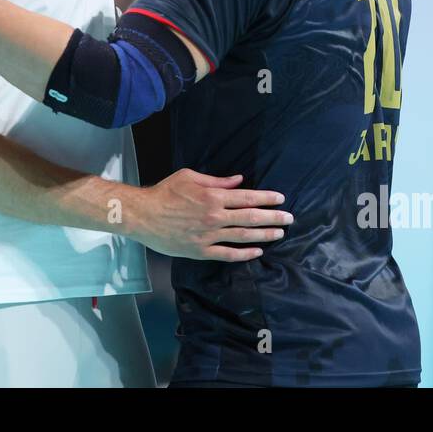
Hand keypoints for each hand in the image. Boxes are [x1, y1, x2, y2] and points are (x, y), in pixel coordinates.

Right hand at [127, 169, 290, 261]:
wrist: (143, 215)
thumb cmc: (165, 192)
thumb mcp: (190, 177)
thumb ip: (217, 181)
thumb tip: (239, 181)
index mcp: (213, 196)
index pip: (248, 197)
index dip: (267, 198)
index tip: (281, 199)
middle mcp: (215, 216)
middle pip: (251, 218)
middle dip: (273, 217)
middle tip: (289, 219)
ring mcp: (209, 236)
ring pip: (243, 236)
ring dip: (264, 235)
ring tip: (279, 233)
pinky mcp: (200, 251)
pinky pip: (227, 254)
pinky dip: (244, 254)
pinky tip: (257, 251)